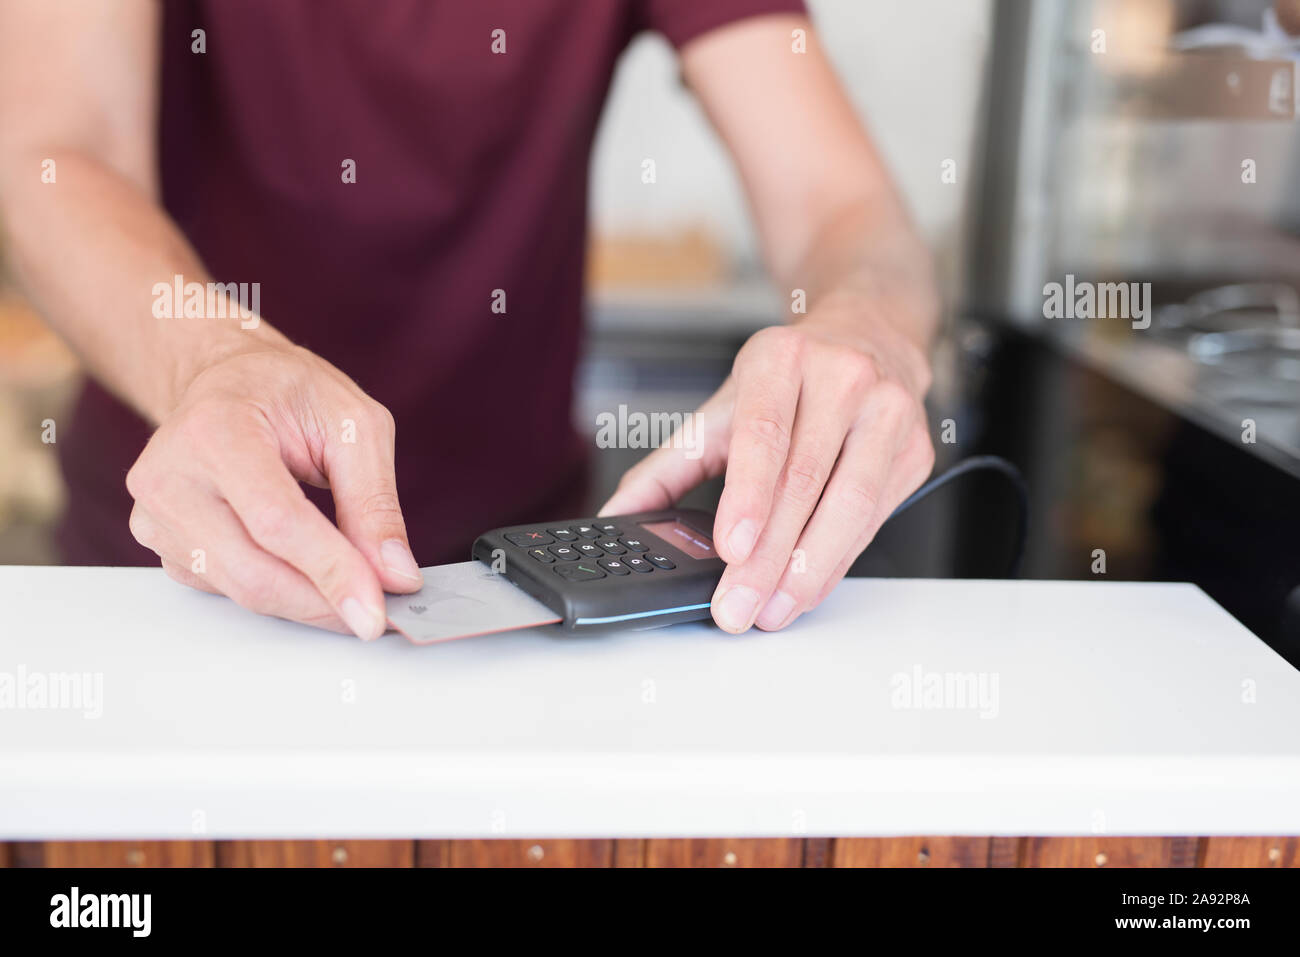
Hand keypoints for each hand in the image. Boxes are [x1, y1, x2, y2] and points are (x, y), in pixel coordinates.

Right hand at [125, 345, 422, 638]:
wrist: (228, 379)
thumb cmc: (290, 392)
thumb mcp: (354, 425)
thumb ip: (375, 502)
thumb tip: (395, 574)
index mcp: (216, 430)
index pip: (276, 522)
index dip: (331, 572)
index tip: (376, 612)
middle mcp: (169, 474)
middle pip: (252, 570)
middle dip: (324, 602)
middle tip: (377, 613)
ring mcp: (155, 513)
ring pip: (240, 589)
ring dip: (305, 601)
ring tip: (351, 584)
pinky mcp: (158, 540)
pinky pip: (225, 587)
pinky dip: (277, 590)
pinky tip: (304, 567)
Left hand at [600, 304, 933, 633]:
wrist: (869, 335)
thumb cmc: (791, 378)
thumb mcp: (724, 405)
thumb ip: (669, 465)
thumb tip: (618, 516)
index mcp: (782, 358)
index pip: (765, 433)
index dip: (748, 495)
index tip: (731, 548)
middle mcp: (842, 377)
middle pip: (804, 482)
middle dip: (768, 557)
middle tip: (736, 604)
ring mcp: (887, 412)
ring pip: (849, 506)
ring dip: (808, 570)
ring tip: (770, 609)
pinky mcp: (915, 450)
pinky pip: (874, 519)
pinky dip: (837, 563)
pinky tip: (806, 587)